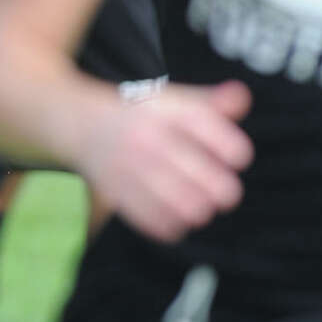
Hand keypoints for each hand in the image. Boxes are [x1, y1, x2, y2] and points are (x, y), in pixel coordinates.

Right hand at [80, 80, 252, 242]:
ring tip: (199, 204)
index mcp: (167, 112)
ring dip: (200, 209)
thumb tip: (243, 97)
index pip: (216, 137)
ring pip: (188, 207)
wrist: (78, 123)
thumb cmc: (137, 113)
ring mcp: (131, 167)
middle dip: (223, 189)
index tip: (234, 157)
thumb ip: (210, 102)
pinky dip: (174, 224)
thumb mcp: (171, 100)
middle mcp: (149, 137)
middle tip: (222, 191)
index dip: (236, 152)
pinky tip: (174, 214)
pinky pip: (158, 223)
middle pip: (210, 181)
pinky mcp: (115, 192)